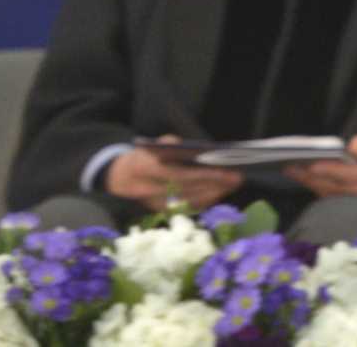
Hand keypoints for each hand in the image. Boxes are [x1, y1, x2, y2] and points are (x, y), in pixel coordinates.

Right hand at [104, 135, 241, 210]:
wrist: (119, 176)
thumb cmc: (145, 155)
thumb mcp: (155, 143)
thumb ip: (173, 145)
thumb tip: (202, 151)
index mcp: (144, 168)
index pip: (179, 174)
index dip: (204, 175)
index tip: (226, 170)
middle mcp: (148, 190)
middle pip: (187, 190)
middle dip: (215, 185)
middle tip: (237, 177)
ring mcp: (153, 205)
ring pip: (188, 202)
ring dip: (213, 194)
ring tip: (232, 184)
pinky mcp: (159, 212)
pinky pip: (186, 209)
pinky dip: (204, 202)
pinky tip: (219, 193)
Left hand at [284, 131, 356, 204]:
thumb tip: (346, 151)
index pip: (351, 174)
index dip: (330, 171)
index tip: (310, 164)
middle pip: (336, 188)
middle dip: (311, 179)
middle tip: (289, 168)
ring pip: (334, 195)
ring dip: (312, 185)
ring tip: (294, 172)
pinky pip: (337, 199)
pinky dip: (321, 190)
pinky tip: (310, 181)